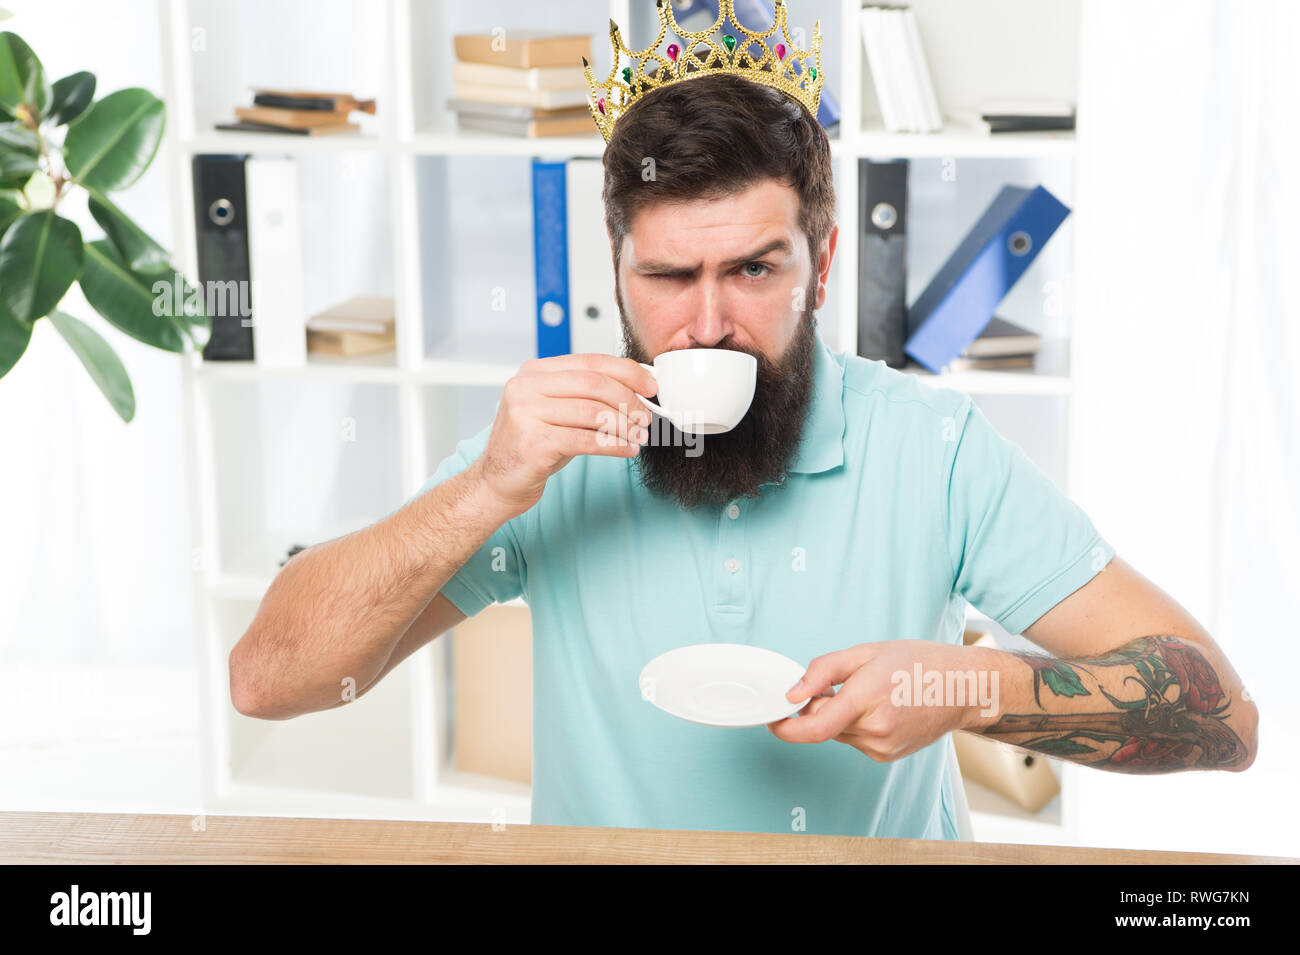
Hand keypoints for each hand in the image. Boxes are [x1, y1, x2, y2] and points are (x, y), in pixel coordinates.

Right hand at [472, 353, 656, 516]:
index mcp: (534, 371)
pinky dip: (614, 445)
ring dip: (625, 426)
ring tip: (640, 437)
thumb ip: (586, 396)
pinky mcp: (533, 443)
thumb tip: (635, 390)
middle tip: (646, 417)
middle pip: (594, 384)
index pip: (590, 362)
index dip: (627, 372)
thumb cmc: (533, 445)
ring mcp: (526, 413)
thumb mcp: (557, 411)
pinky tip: (627, 450)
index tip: (650, 386)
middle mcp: (526, 387)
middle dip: (629, 401)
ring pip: (593, 412)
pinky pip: (586, 440)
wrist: (497, 482)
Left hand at [766, 640, 998, 760]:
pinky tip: (878, 707)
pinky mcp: (887, 755)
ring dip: (837, 717)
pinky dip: (854, 725)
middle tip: (833, 687)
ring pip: (838, 735)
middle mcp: (875, 731)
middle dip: (816, 709)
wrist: (964, 688)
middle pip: (823, 728)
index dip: (785, 727)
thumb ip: (823, 671)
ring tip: (867, 692)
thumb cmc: (920, 663)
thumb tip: (792, 693)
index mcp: (868, 699)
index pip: (814, 728)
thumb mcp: (866, 652)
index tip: (772, 718)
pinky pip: (855, 741)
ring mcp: (883, 748)